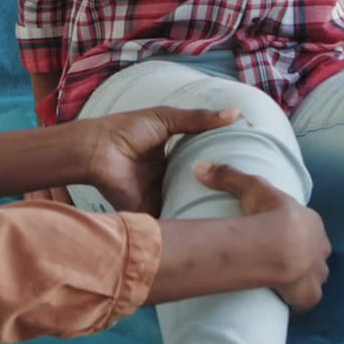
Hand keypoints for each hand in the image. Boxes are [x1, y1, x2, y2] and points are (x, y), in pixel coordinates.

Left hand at [82, 106, 242, 215]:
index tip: (246, 169)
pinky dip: (184, 224)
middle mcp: (167, 176)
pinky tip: (209, 230)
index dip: (219, 166)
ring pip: (185, 204)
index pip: (200, 163)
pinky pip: (170, 219)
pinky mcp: (149, 210)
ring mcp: (159, 195)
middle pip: (195, 186)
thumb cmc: (127, 130)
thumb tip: (235, 112)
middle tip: (244, 200)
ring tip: (234, 216)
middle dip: (215, 192)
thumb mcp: (166, 118)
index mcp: (171, 155)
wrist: (96, 151)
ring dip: (202, 209)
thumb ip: (198, 119)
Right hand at [196, 162, 330, 312]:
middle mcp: (320, 248)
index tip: (280, 236)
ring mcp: (317, 273)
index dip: (296, 233)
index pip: (307, 228)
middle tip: (281, 260)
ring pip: (315, 277)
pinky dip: (298, 302)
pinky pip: (307, 300)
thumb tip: (199, 166)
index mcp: (311, 223)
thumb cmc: (269, 215)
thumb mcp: (250, 188)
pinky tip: (285, 302)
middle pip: (315, 253)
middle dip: (304, 256)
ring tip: (282, 282)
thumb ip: (227, 175)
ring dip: (304, 279)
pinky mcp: (310, 294)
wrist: (278, 247)